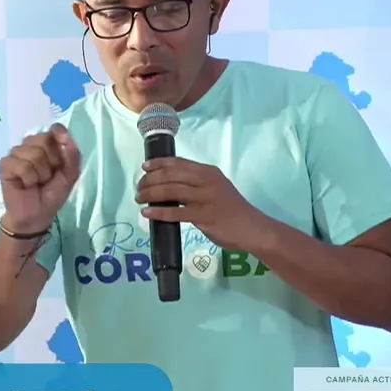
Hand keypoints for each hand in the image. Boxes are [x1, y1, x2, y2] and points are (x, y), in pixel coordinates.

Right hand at [0, 124, 81, 233]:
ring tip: (37, 182)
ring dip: (40, 173)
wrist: (37, 215)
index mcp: (47, 144)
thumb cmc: (52, 194)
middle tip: (48, 176)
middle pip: (44, 139)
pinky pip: (21, 165)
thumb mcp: (70, 174)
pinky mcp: (5, 165)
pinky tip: (25, 185)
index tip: (60, 162)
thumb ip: (72, 154)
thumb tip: (64, 133)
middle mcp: (30, 145)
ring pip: (33, 153)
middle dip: (51, 162)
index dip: (60, 144)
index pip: (55, 130)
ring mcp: (16, 153)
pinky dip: (28, 178)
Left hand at [135, 157, 264, 252]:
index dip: (158, 164)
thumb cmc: (231, 209)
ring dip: (151, 193)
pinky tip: (147, 213)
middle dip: (150, 180)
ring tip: (139, 198)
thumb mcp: (215, 188)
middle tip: (139, 188)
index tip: (144, 168)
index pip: (178, 163)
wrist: (252, 228)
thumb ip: (195, 184)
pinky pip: (176, 212)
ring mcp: (206, 198)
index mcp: (208, 172)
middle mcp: (206, 181)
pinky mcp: (205, 216)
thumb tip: (167, 184)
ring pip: (171, 191)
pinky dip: (159, 212)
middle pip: (171, 175)